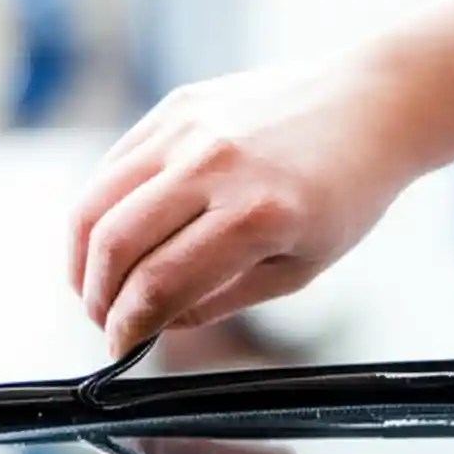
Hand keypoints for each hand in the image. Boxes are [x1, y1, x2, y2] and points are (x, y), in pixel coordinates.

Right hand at [68, 58, 412, 356]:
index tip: (120, 348)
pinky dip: (98, 211)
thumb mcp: (298, 268)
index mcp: (258, 214)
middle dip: (96, 298)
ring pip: (97, 202)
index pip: (160, 284)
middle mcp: (216, 164)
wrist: (371, 104)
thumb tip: (156, 322)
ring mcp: (190, 128)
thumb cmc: (345, 193)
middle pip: (116, 244)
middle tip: (103, 322)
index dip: (127, 327)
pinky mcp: (176, 106)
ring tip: (93, 286)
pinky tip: (109, 239)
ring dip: (81, 258)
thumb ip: (221, 301)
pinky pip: (112, 166)